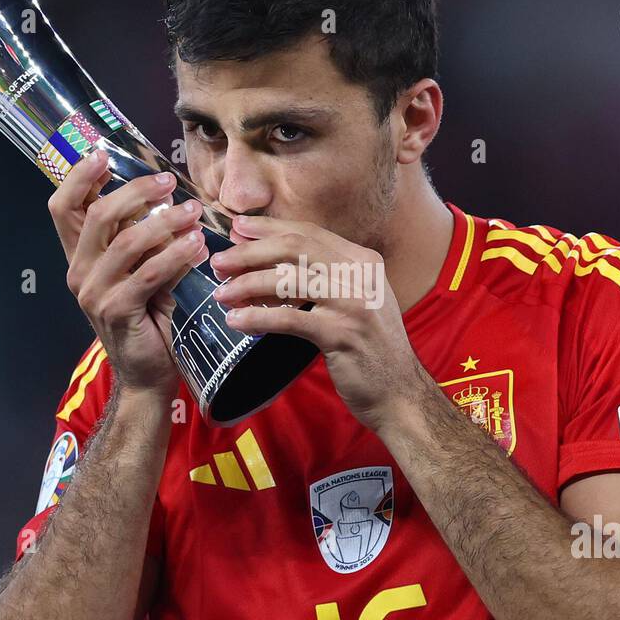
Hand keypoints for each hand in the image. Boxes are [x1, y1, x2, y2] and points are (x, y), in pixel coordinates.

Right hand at [48, 150, 206, 396]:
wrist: (147, 374)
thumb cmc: (149, 318)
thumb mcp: (144, 271)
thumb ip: (145, 240)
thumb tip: (171, 199)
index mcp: (80, 257)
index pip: (63, 207)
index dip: (79, 177)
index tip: (104, 153)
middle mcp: (79, 271)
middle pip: (97, 215)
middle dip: (136, 191)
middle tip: (170, 182)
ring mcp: (94, 293)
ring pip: (126, 241)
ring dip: (165, 222)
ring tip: (195, 213)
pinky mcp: (116, 311)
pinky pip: (148, 273)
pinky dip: (176, 255)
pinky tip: (198, 246)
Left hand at [208, 215, 429, 433]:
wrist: (399, 391)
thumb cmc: (369, 347)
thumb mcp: (355, 300)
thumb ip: (325, 278)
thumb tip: (271, 262)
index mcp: (362, 260)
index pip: (308, 232)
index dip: (268, 228)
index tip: (236, 229)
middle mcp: (360, 274)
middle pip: (294, 248)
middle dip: (250, 252)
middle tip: (219, 262)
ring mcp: (354, 303)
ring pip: (288, 280)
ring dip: (248, 284)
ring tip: (222, 294)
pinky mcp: (342, 334)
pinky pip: (289, 319)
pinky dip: (258, 318)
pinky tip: (237, 321)